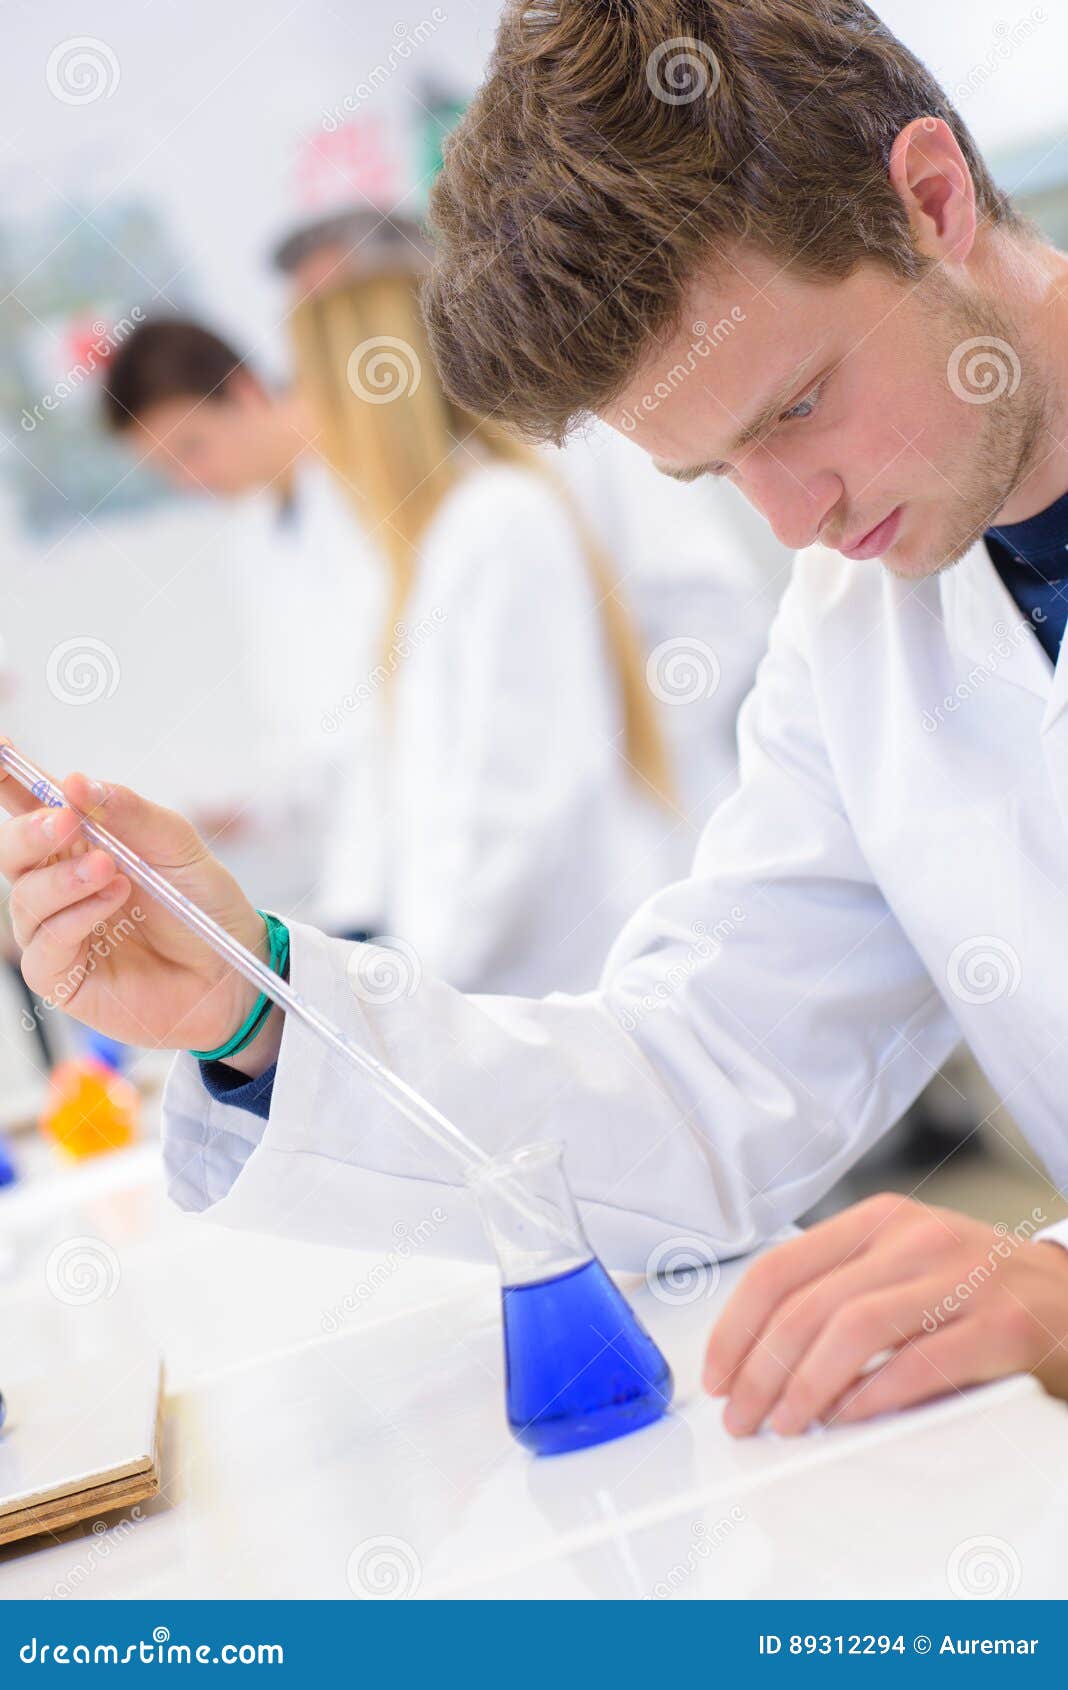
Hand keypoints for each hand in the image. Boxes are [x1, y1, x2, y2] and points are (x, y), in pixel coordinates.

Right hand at [0, 750, 279, 1072]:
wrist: (233, 970)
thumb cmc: (204, 904)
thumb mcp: (176, 845)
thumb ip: (127, 812)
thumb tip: (76, 782)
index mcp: (81, 845)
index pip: (31, 806)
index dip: (9, 780)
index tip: (1, 752)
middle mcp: (61, 886)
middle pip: (12, 852)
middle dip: (29, 831)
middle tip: (64, 822)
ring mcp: (58, 931)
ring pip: (25, 898)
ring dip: (63, 880)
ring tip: (110, 870)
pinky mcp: (64, 977)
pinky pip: (45, 946)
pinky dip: (75, 918)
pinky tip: (111, 901)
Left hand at [703, 1192, 1067, 1434]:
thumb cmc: (976, 1289)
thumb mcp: (902, 1268)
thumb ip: (840, 1293)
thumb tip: (759, 1357)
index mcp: (878, 1222)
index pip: (780, 1268)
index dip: (736, 1327)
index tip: (717, 1375)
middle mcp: (913, 1239)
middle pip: (807, 1304)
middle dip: (761, 1370)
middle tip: (743, 1417)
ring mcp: (958, 1278)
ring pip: (853, 1328)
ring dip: (805, 1387)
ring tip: (786, 1425)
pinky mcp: (1000, 1324)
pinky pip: (919, 1363)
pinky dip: (873, 1397)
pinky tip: (849, 1419)